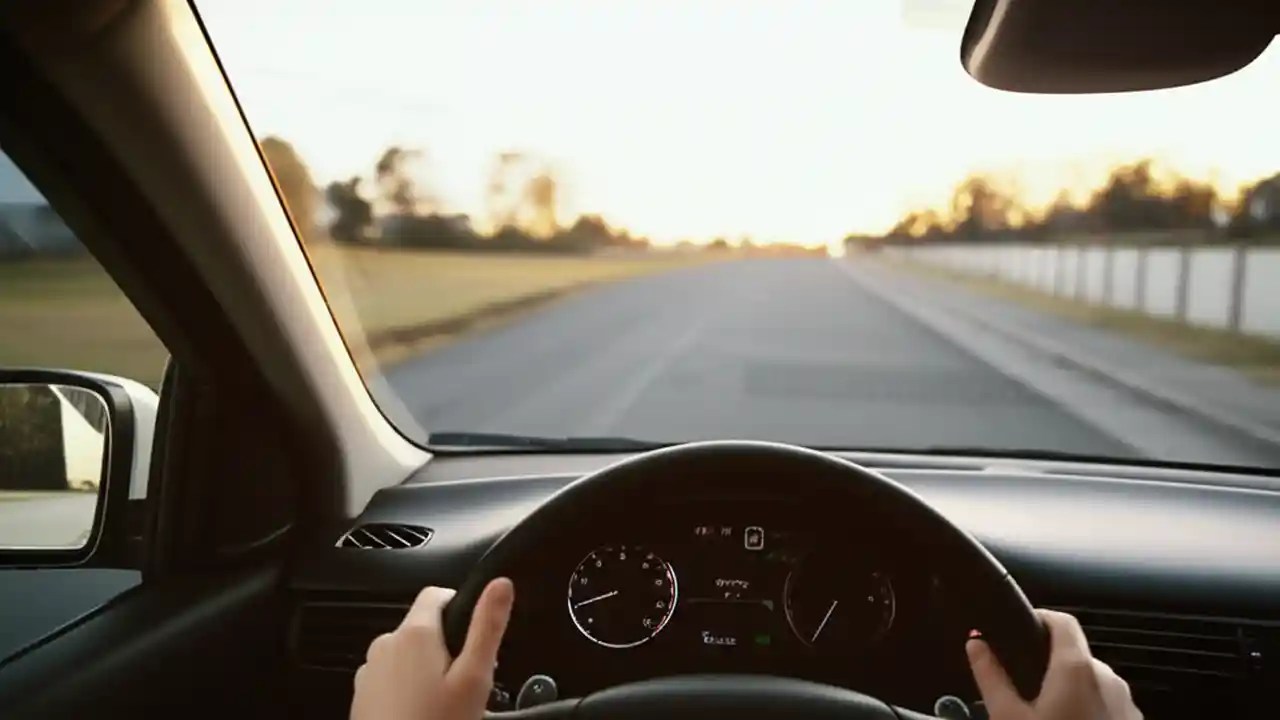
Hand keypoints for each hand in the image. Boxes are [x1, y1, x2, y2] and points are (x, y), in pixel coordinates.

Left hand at [350, 578, 513, 719]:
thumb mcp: (474, 678)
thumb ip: (487, 626)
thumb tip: (501, 584)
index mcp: (414, 634)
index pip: (436, 593)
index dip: (460, 608)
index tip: (475, 640)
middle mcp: (385, 645)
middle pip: (424, 628)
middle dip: (447, 647)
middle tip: (466, 684)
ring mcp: (369, 671)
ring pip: (408, 656)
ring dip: (427, 670)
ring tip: (445, 705)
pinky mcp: (362, 695)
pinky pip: (391, 679)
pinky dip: (407, 689)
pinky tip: (422, 715)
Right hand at [967, 609, 1141, 719]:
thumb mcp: (1009, 717)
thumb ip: (991, 676)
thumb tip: (976, 644)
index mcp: (1075, 668)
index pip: (1062, 620)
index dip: (1040, 618)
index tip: (1022, 628)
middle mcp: (1107, 679)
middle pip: (1075, 654)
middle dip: (1049, 665)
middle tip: (1024, 690)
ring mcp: (1126, 703)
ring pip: (1092, 682)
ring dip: (1069, 690)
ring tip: (1046, 717)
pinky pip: (1107, 705)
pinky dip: (1088, 709)